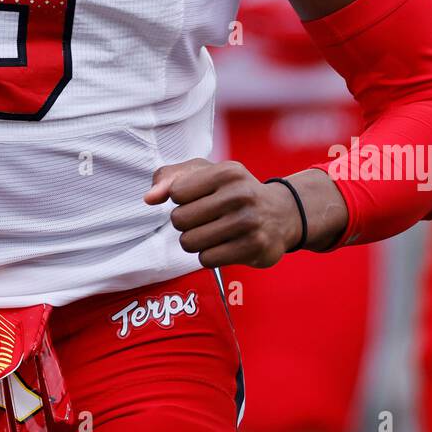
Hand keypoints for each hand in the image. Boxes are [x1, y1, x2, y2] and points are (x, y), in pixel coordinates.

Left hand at [144, 158, 304, 267]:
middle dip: (185, 223)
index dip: (180, 199)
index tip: (198, 198)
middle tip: (204, 219)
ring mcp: (249, 222)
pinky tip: (224, 245)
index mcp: (227, 171)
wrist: (282, 214)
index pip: (176, 193)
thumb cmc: (233, 191)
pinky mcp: (254, 247)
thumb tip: (149, 199)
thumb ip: (170, 178)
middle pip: (180, 220)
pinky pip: (207, 259)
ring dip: (195, 241)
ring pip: (190, 242)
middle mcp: (240, 194)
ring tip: (212, 232)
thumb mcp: (205, 173)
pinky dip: (208, 255)